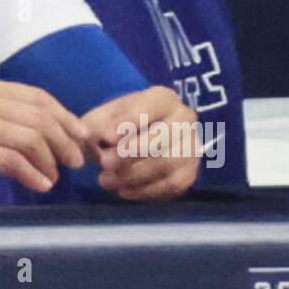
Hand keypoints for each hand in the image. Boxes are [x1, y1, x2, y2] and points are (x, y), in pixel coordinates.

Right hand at [0, 78, 92, 199]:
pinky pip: (15, 161)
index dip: (64, 116)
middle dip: (65, 139)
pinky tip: (41, 185)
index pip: (37, 96)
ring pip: (32, 138)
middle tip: (76, 160)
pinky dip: (34, 174)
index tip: (80, 135)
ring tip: (57, 175)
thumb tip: (44, 130)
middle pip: (40, 115)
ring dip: (51, 159)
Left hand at [81, 85, 200, 200]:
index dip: (130, 122)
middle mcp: (184, 118)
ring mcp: (191, 146)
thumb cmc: (117, 125)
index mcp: (163, 98)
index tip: (108, 137)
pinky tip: (123, 190)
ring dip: (134, 176)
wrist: (134, 141)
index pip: (151, 107)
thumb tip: (100, 136)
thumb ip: (97, 125)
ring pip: (167, 164)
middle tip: (104, 163)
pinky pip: (171, 185)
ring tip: (106, 180)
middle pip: (161, 138)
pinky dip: (145, 190)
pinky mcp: (190, 172)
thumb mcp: (102, 119)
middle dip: (130, 153)